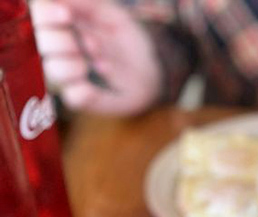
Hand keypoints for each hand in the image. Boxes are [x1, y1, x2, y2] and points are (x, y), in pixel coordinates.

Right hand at [31, 0, 161, 114]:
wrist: (152, 70)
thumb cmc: (128, 40)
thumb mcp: (110, 14)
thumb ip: (85, 3)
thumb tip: (59, 0)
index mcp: (63, 26)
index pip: (38, 16)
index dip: (46, 14)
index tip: (66, 15)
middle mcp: (62, 51)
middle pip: (41, 44)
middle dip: (61, 42)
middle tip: (88, 43)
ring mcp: (71, 76)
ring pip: (53, 70)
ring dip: (72, 66)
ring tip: (98, 62)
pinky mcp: (83, 98)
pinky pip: (72, 98)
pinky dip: (84, 92)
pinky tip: (95, 86)